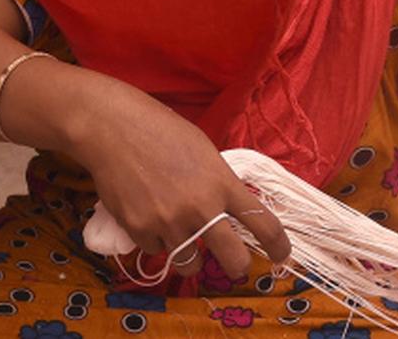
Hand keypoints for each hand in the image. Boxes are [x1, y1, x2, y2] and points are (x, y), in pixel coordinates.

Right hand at [68, 73, 290, 279]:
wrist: (115, 130)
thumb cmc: (163, 132)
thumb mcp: (205, 153)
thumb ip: (219, 183)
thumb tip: (230, 209)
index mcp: (223, 183)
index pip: (262, 222)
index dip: (277, 244)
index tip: (282, 255)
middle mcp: (200, 207)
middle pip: (233, 258)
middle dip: (238, 268)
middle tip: (237, 268)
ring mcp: (169, 221)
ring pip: (190, 264)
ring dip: (191, 259)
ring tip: (185, 241)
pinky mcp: (139, 229)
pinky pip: (156, 250)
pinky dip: (157, 242)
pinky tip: (151, 220)